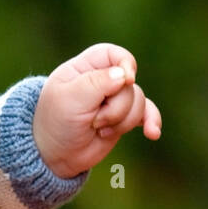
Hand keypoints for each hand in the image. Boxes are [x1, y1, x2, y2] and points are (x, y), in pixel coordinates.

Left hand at [32, 42, 162, 178]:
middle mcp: (102, 80)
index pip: (112, 53)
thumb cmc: (56, 122)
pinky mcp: (123, 118)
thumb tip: (125, 75)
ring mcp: (114, 99)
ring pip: (138, 101)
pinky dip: (151, 121)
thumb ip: (96, 83)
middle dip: (115, 107)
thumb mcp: (69, 100)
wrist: (55, 155)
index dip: (124, 63)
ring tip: (99, 130)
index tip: (126, 79)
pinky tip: (152, 133)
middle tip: (92, 121)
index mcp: (84, 68)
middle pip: (128, 84)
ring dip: (121, 120)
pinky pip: (147, 113)